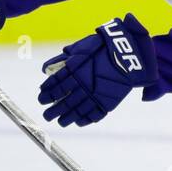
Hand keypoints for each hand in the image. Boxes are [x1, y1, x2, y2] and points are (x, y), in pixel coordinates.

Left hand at [38, 14, 157, 126]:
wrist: (130, 54)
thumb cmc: (104, 48)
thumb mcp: (81, 48)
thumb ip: (63, 59)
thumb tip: (46, 69)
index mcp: (74, 70)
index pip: (55, 86)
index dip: (46, 94)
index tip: (41, 99)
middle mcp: (83, 84)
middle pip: (63, 101)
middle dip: (52, 110)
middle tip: (47, 115)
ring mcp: (95, 95)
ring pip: (76, 111)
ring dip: (65, 118)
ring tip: (60, 121)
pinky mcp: (108, 101)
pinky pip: (93, 115)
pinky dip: (84, 120)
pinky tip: (78, 122)